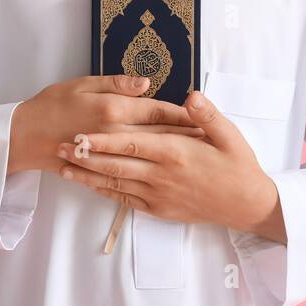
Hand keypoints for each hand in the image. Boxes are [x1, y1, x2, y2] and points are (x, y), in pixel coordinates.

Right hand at [8, 74, 206, 175]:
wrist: (23, 135)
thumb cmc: (52, 104)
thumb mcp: (83, 83)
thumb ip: (117, 84)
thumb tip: (148, 83)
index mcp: (114, 109)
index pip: (159, 112)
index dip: (184, 115)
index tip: (205, 117)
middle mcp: (116, 135)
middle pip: (160, 138)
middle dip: (187, 139)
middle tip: (212, 141)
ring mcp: (109, 157)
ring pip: (149, 159)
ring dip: (172, 159)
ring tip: (197, 161)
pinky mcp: (102, 172)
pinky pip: (132, 174)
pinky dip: (150, 174)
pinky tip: (164, 176)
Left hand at [52, 89, 282, 238]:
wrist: (247, 205)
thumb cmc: (238, 166)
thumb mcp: (230, 135)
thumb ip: (207, 115)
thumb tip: (190, 95)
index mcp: (176, 153)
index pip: (132, 144)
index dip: (104, 140)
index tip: (80, 134)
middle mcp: (163, 176)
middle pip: (116, 164)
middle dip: (86, 157)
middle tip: (59, 148)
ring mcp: (159, 195)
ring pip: (116, 184)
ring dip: (88, 176)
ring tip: (63, 168)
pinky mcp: (160, 209)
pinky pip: (127, 200)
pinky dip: (106, 192)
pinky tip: (90, 185)